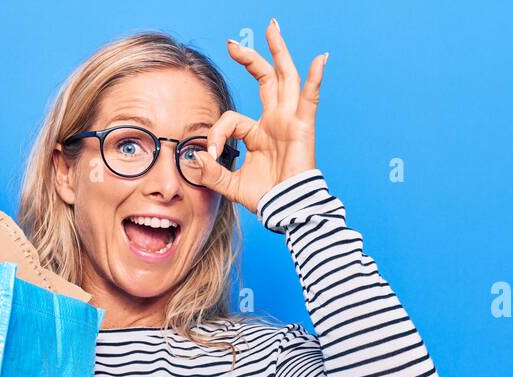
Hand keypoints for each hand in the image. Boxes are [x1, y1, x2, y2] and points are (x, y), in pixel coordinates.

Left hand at [197, 19, 327, 213]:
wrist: (286, 210)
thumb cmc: (265, 198)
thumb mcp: (230, 184)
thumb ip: (211, 172)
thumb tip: (192, 158)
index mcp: (258, 134)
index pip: (231, 119)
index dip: (218, 133)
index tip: (212, 154)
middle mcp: (275, 121)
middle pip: (265, 80)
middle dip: (250, 58)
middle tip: (233, 43)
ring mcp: (289, 121)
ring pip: (285, 78)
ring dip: (279, 52)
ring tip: (272, 28)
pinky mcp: (303, 127)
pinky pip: (309, 98)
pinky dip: (314, 79)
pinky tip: (320, 60)